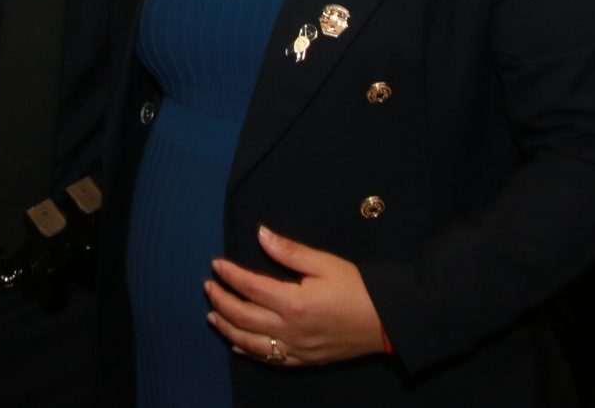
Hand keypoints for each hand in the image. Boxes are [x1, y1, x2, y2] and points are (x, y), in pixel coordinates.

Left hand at [205, 226, 387, 367]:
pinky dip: (248, 351)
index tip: (216, 264)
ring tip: (212, 315)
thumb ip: (289, 251)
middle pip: (243, 316)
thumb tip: (261, 234)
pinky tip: (237, 344)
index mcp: (293, 302)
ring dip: (227, 327)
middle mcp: (289, 329)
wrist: (386, 322)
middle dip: (221, 300)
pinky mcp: (303, 360)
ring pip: (250, 342)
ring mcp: (295, 348)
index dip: (230, 275)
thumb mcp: (325, 263)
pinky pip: (269, 359)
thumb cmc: (357, 288)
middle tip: (208, 286)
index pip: (250, 287)